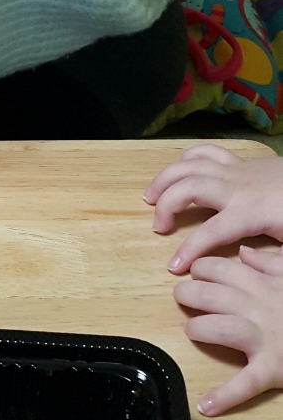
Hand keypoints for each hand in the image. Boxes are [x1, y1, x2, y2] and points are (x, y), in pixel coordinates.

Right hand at [144, 144, 282, 272]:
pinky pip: (206, 152)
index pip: (209, 233)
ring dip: (164, 179)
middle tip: (158, 227)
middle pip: (187, 189)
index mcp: (249, 212)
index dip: (187, 251)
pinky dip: (186, 158)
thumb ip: (272, 259)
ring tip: (149, 197)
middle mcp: (235, 187)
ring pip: (189, 166)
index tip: (173, 268)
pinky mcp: (240, 161)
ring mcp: (236, 170)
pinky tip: (177, 170)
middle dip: (166, 207)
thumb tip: (242, 257)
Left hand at [175, 245, 282, 414]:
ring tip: (194, 331)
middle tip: (185, 300)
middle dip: (185, 295)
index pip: (214, 268)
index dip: (198, 271)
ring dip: (195, 329)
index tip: (198, 277)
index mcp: (263, 283)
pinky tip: (206, 406)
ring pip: (213, 327)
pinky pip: (244, 383)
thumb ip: (271, 262)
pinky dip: (224, 397)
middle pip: (204, 294)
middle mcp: (259, 307)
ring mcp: (264, 338)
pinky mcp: (272, 369)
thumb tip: (244, 252)